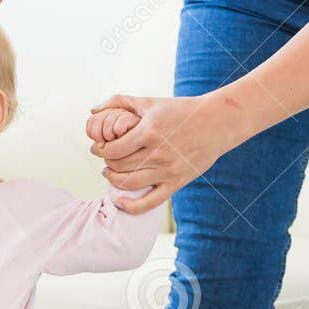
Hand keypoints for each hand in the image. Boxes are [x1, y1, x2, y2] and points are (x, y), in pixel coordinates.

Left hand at [84, 93, 228, 214]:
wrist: (216, 123)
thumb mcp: (150, 102)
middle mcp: (157, 154)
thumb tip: (92, 110)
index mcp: (149, 132)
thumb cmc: (181, 110)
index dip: (100, 149)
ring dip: (114, 180)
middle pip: (119, 166)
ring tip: (110, 172)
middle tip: (106, 157)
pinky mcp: (176, 183)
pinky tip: (120, 202)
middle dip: (106, 162)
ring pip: (129, 183)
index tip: (99, 147)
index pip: (113, 149)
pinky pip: (150, 202)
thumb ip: (120, 102)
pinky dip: (131, 206)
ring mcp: (167, 171)